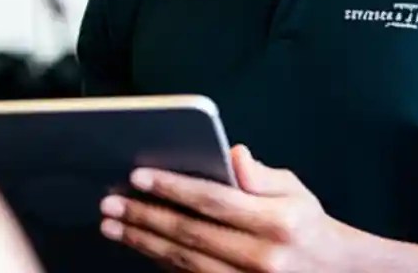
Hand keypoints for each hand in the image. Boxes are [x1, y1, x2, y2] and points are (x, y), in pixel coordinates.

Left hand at [99, 145, 352, 271]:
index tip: (138, 176)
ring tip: (112, 225)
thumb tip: (232, 154)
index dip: (173, 187)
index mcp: (277, 222)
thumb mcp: (296, 190)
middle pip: (191, 234)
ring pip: (184, 263)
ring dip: (143, 243)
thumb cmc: (307, 225)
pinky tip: (140, 247)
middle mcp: (262, 258)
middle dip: (145, 216)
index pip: (214, 200)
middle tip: (110, 202)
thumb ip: (262, 174)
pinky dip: (162, 264)